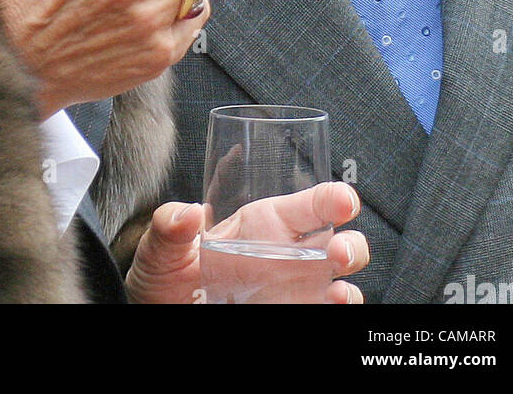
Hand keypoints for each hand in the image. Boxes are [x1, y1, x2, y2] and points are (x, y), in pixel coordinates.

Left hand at [126, 183, 369, 304]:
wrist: (163, 310)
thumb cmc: (167, 272)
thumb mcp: (161, 244)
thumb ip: (170, 224)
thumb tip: (187, 213)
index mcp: (264, 224)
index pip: (308, 206)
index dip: (332, 199)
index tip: (344, 200)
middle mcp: (288, 256)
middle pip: (338, 243)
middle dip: (351, 245)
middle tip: (339, 251)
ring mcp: (293, 290)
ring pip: (340, 283)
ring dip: (347, 287)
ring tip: (337, 292)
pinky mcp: (292, 314)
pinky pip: (324, 313)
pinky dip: (334, 312)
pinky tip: (327, 307)